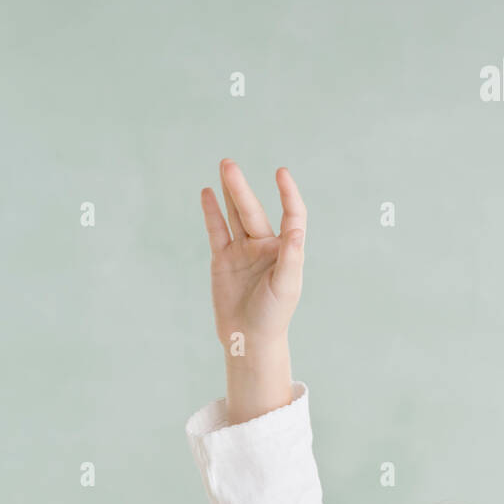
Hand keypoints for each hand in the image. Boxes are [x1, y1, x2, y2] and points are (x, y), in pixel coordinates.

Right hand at [201, 159, 305, 352]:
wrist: (248, 338)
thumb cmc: (273, 316)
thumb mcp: (285, 288)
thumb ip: (290, 258)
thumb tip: (294, 229)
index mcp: (285, 250)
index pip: (290, 214)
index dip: (288, 194)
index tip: (281, 173)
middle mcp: (264, 246)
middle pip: (253, 210)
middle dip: (240, 189)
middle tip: (228, 164)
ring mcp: (242, 251)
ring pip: (234, 215)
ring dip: (229, 192)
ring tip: (224, 166)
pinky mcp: (223, 259)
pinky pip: (217, 231)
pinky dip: (212, 212)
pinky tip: (208, 192)